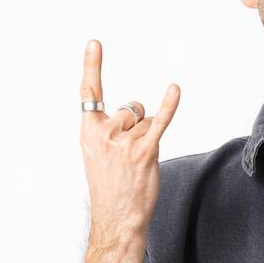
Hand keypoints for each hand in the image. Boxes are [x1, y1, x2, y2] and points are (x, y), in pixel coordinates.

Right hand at [79, 39, 179, 242]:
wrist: (117, 219)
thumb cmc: (110, 187)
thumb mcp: (97, 155)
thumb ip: (110, 130)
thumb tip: (137, 113)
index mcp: (89, 133)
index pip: (89, 94)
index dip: (92, 66)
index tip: (95, 44)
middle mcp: (104, 134)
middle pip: (131, 107)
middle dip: (136, 124)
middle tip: (127, 154)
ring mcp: (124, 143)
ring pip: (146, 121)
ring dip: (148, 137)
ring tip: (137, 163)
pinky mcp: (145, 152)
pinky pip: (159, 122)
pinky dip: (169, 105)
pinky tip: (174, 89)